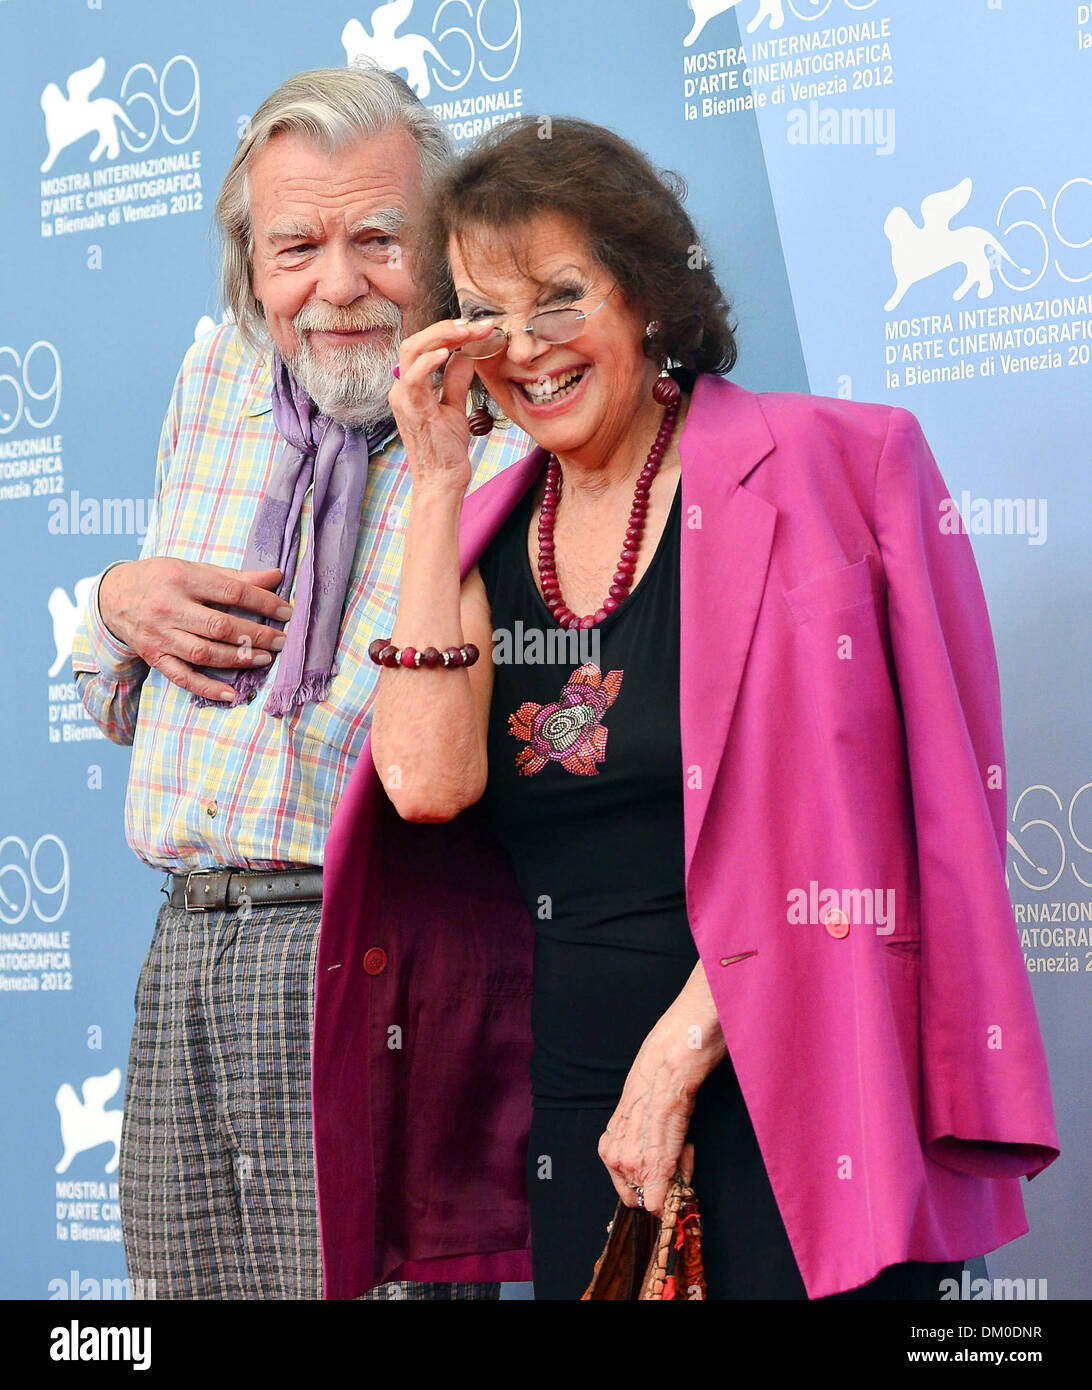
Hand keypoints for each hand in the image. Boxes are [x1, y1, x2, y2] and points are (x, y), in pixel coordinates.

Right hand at [98, 557, 292, 701]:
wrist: (113, 596)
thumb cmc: (161, 579)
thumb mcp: (193, 568)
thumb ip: (234, 577)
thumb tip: (275, 577)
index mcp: (182, 579)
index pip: (231, 592)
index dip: (263, 602)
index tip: (287, 612)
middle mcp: (169, 608)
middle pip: (219, 626)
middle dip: (256, 635)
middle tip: (281, 640)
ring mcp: (160, 636)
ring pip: (204, 653)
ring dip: (238, 659)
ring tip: (264, 658)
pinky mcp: (154, 657)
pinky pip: (183, 678)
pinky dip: (208, 688)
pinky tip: (232, 693)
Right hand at [388, 318, 497, 495]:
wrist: (443, 480)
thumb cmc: (445, 449)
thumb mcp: (455, 405)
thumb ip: (457, 379)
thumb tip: (467, 354)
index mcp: (409, 386)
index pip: (423, 346)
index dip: (448, 331)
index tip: (476, 327)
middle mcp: (401, 389)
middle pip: (413, 341)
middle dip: (444, 327)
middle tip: (473, 324)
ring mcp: (404, 399)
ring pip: (410, 351)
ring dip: (440, 336)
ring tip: (466, 332)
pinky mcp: (413, 411)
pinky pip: (414, 378)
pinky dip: (429, 361)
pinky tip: (448, 353)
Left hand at [599, 985, 726, 1215]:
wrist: (669, 1061)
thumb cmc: (657, 1085)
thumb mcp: (641, 1121)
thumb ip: (643, 1151)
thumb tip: (659, 1184)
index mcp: (608, 1148)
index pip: (628, 1191)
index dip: (651, 1184)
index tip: (667, 1165)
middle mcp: (614, 1158)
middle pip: (643, 1196)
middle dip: (664, 1182)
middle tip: (680, 1150)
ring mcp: (631, 1162)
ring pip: (657, 1196)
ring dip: (675, 1175)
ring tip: (683, 1141)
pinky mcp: (653, 1162)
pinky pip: (663, 1194)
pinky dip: (681, 1175)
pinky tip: (685, 1146)